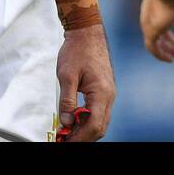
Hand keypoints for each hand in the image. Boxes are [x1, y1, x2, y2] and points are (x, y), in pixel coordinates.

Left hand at [55, 24, 114, 141]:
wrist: (87, 33)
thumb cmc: (77, 50)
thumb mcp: (66, 75)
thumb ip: (67, 100)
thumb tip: (66, 122)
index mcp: (101, 92)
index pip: (93, 125)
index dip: (79, 137)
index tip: (64, 141)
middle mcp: (109, 96)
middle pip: (99, 127)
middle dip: (82, 137)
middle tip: (64, 139)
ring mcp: (108, 94)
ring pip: (100, 122)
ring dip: (85, 131)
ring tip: (67, 133)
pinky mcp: (104, 91)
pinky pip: (99, 113)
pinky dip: (87, 121)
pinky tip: (74, 121)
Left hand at [140, 0, 173, 61]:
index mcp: (156, 1)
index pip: (163, 13)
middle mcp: (149, 12)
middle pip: (160, 29)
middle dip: (172, 39)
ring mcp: (148, 22)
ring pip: (157, 40)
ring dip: (169, 48)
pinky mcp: (150, 31)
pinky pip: (153, 48)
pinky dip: (161, 55)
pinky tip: (170, 60)